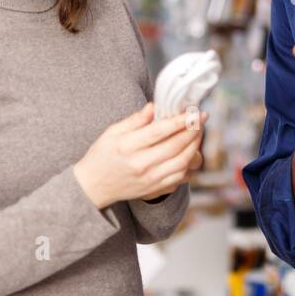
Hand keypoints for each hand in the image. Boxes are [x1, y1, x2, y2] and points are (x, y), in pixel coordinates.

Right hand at [74, 102, 206, 208]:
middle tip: (201, 118)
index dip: (180, 120)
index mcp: (128, 147)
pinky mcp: (154, 189)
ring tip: (198, 133)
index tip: (194, 111)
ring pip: (182, 162)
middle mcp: (140, 164)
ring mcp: (149, 179)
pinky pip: (180, 177)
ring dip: (195, 146)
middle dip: (193, 130)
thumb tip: (154, 106)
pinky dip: (190, 164)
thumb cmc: (101, 156)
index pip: (160, 131)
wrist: (93, 187)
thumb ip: (134, 120)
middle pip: (175, 146)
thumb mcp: (112, 132)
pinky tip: (191, 152)